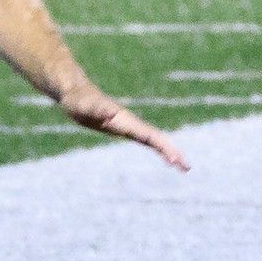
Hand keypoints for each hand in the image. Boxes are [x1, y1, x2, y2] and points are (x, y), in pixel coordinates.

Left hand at [57, 82, 189, 171]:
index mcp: (124, 119)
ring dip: (167, 152)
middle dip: (171, 152)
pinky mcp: (122, 129)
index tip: (174, 159)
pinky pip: (144, 140)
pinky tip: (163, 156)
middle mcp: (129, 122)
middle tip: (186, 167)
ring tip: (181, 166)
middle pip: (155, 138)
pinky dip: (156, 148)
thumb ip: (97, 109)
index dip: (162, 147)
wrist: (75, 92)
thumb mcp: (85, 106)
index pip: (148, 135)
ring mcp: (127, 126)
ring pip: (152, 140)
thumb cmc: (78, 100)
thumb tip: (111, 113)